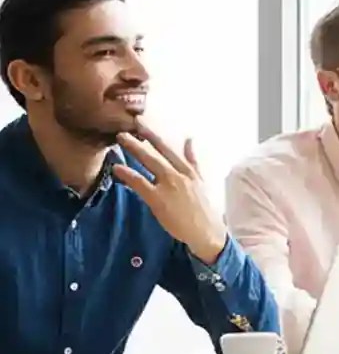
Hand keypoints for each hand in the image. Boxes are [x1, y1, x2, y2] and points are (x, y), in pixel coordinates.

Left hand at [112, 121, 225, 264]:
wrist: (206, 231)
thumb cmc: (202, 208)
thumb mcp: (201, 180)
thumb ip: (193, 160)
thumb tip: (190, 140)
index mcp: (189, 170)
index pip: (169, 148)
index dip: (154, 135)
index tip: (141, 122)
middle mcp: (179, 174)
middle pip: (158, 151)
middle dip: (142, 136)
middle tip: (127, 124)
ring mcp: (169, 186)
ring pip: (150, 162)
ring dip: (135, 149)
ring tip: (120, 138)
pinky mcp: (159, 200)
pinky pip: (141, 183)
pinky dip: (129, 174)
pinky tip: (117, 168)